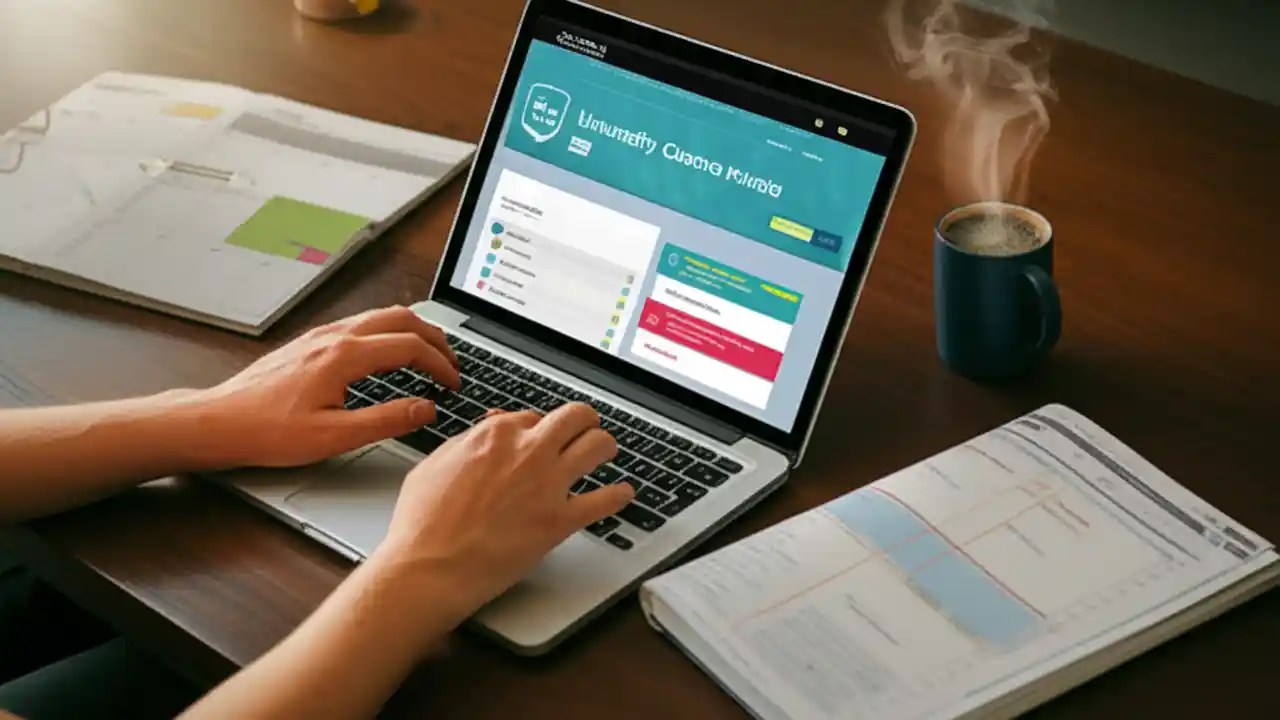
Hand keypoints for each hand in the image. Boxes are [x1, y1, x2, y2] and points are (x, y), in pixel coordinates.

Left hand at [192, 306, 460, 468]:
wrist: (219, 421)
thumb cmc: (269, 432)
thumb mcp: (334, 437)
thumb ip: (386, 421)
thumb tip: (425, 409)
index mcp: (345, 356)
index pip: (411, 347)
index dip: (441, 364)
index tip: (454, 384)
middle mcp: (335, 336)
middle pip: (402, 318)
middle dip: (435, 338)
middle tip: (452, 363)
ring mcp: (321, 335)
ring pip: (381, 316)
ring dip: (413, 331)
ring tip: (430, 355)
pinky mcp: (311, 342)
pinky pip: (362, 323)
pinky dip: (389, 333)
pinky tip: (389, 354)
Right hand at [373, 403, 632, 618]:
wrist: (429, 566)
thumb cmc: (422, 524)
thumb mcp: (433, 465)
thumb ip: (463, 444)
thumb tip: (481, 435)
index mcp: (494, 435)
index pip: (534, 417)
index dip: (539, 429)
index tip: (541, 440)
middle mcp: (526, 452)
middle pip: (575, 417)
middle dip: (583, 422)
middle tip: (586, 432)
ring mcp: (547, 484)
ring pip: (598, 447)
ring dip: (606, 448)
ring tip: (607, 454)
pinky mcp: (560, 520)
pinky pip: (605, 500)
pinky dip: (618, 496)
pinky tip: (622, 495)